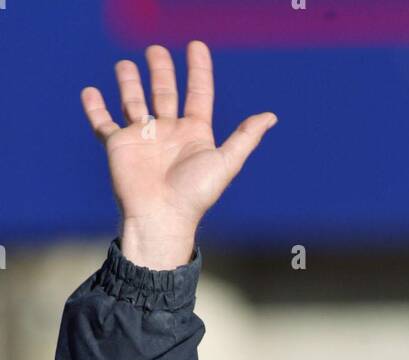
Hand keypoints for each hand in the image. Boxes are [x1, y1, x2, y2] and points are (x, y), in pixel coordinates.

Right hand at [81, 40, 276, 267]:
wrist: (161, 217)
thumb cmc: (195, 195)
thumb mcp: (225, 163)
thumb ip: (245, 138)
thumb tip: (271, 117)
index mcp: (194, 133)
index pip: (198, 93)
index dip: (199, 69)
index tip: (196, 46)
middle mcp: (168, 132)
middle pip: (164, 92)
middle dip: (160, 70)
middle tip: (156, 50)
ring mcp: (142, 137)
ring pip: (133, 101)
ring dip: (129, 82)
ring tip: (124, 65)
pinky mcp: (118, 145)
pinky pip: (103, 123)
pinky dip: (94, 108)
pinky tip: (90, 92)